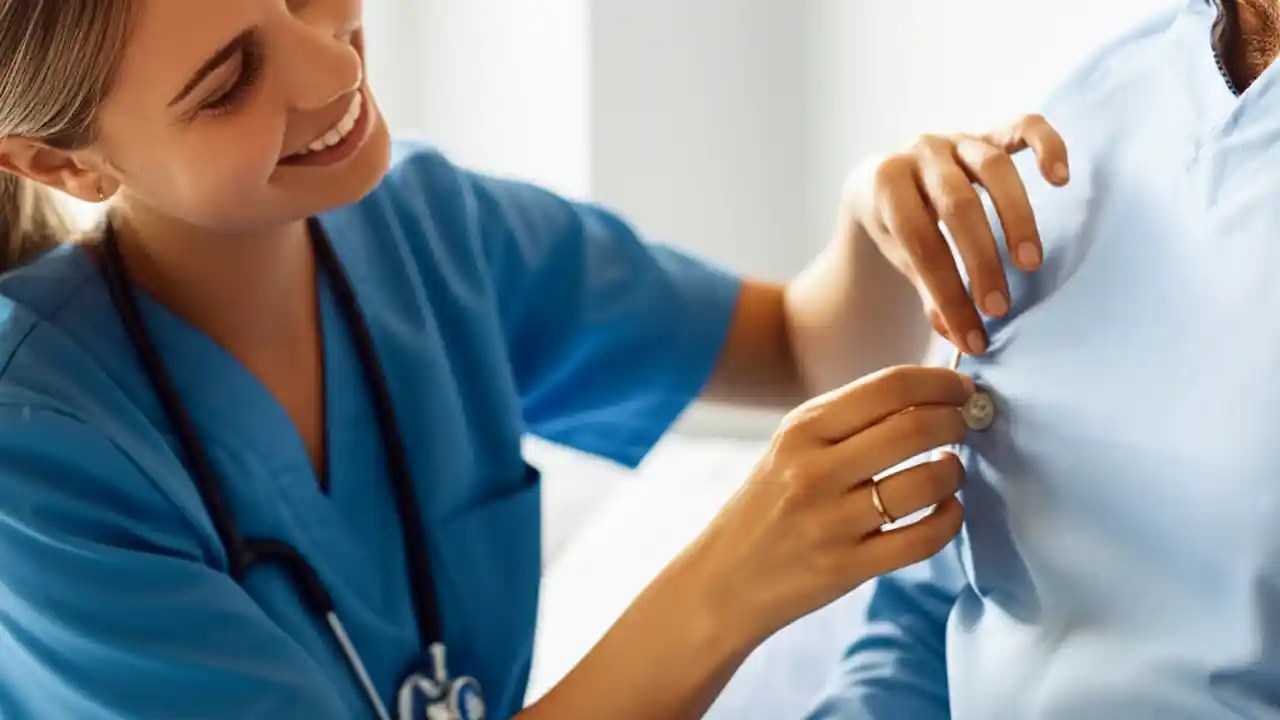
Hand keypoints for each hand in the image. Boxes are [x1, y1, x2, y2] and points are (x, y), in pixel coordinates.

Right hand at [684, 365, 972, 644]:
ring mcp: (831, 522)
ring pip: (926, 483)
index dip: (940, 382)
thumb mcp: (790, 447)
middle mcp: (813, 471)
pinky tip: (946, 509)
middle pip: (915, 428)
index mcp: (800, 429)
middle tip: (963, 425)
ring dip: (955, 471)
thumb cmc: (769, 503)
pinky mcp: (848, 567)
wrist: (725, 577)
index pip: (889, 387)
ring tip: (950, 469)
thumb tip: (929, 392)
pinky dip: (949, 519)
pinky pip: (923, 538)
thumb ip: (849, 419)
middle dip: (956, 421)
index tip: (960, 387)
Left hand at [844, 114, 1069, 354]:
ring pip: (993, 168)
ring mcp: (955, 138)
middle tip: (1000, 307)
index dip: (947, 294)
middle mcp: (920, 153)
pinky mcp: (987, 132)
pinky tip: (1060, 179)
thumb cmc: (894, 225)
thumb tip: (961, 337)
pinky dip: (1046, 145)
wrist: (880, 179)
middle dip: (980, 261)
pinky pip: (1022, 126)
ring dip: (1016, 218)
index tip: (973, 335)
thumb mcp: (898, 255)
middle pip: (957, 205)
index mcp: (887, 185)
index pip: (921, 244)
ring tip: (1030, 264)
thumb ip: (928, 290)